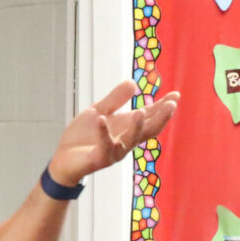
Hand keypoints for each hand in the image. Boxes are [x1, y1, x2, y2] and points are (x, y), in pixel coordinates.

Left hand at [47, 81, 179, 184]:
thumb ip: (115, 99)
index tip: (176, 95)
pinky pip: (104, 144)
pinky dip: (102, 132)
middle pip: (148, 130)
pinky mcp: (99, 158)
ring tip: (141, 111)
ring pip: (130, 140)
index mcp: (127, 128)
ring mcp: (114, 151)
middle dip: (160, 118)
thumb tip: (133, 82)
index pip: (149, 116)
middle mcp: (126, 140)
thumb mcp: (99, 112)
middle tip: (171, 105)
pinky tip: (101, 119)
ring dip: (136, 126)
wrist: (63, 158)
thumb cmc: (83, 137)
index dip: (163, 107)